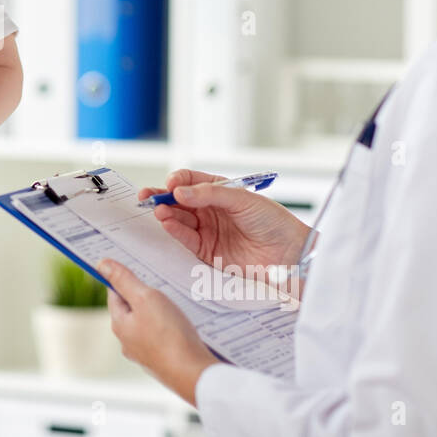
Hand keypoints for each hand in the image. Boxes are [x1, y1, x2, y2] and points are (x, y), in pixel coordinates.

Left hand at [97, 258, 219, 405]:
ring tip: (175, 304)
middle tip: (159, 284)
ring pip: (148, 326)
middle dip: (143, 297)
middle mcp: (128, 342)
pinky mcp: (163, 362)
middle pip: (131, 311)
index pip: (114, 295)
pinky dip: (170, 330)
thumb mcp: (146, 298)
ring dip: (158, 314)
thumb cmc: (169, 335)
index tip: (133, 268)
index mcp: (120, 325)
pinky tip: (183, 327)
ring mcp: (145, 355)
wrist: (193, 374)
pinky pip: (163, 339)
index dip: (122, 279)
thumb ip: (124, 280)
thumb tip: (102, 265)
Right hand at [139, 169, 310, 292]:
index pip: (190, 181)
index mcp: (220, 191)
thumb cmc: (274, 222)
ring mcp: (207, 230)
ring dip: (166, 213)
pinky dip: (175, 230)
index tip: (171, 184)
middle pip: (179, 200)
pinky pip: (185, 238)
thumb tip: (180, 192)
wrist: (289, 255)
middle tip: (148, 195)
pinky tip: (168, 222)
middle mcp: (210, 210)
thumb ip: (209, 194)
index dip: (177, 181)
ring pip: (179, 219)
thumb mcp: (242, 199)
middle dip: (161, 196)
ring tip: (159, 210)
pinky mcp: (206, 251)